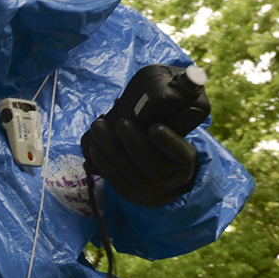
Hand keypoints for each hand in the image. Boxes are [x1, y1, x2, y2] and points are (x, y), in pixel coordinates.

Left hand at [80, 65, 208, 207]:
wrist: (166, 184)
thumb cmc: (168, 150)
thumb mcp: (179, 136)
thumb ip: (172, 119)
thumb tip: (171, 83)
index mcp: (185, 162)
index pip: (179, 152)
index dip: (167, 141)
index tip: (155, 126)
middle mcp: (169, 179)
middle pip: (149, 161)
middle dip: (131, 140)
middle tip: (120, 122)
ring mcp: (149, 190)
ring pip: (128, 169)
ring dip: (110, 146)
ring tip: (98, 126)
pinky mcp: (129, 194)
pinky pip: (114, 178)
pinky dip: (102, 161)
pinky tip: (94, 146)